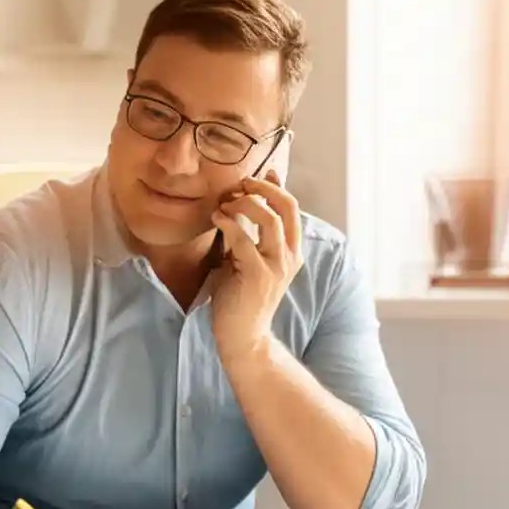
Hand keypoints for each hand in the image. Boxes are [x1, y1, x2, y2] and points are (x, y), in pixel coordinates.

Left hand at [208, 169, 303, 362]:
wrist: (242, 336)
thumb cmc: (240, 297)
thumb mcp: (247, 260)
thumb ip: (249, 236)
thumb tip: (239, 205)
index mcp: (291, 251)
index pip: (292, 209)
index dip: (278, 186)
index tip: (262, 173)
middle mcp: (290, 256)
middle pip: (288, 207)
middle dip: (265, 188)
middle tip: (242, 183)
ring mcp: (277, 266)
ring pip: (270, 218)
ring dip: (246, 203)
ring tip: (226, 203)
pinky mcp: (258, 275)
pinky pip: (244, 239)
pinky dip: (229, 223)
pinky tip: (216, 218)